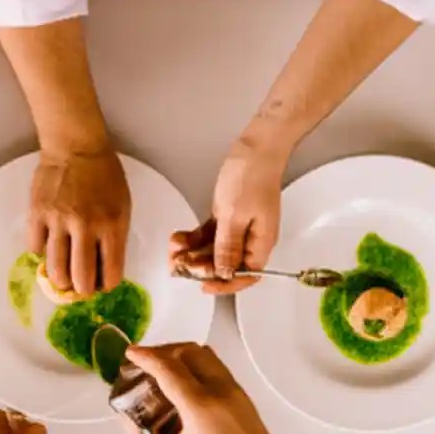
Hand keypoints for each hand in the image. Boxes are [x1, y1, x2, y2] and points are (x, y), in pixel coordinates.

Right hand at [29, 150, 131, 295]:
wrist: (75, 146)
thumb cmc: (104, 175)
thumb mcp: (122, 205)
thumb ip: (115, 236)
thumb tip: (104, 268)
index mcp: (112, 225)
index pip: (110, 274)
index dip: (106, 286)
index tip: (102, 284)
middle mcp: (85, 226)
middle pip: (81, 279)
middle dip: (82, 291)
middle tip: (81, 287)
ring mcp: (59, 220)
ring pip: (55, 270)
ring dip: (60, 280)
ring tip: (63, 277)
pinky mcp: (37, 213)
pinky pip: (35, 247)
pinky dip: (42, 251)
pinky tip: (49, 245)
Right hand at [123, 344, 301, 433]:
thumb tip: (129, 421)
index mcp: (201, 406)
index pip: (169, 368)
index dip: (146, 357)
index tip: (129, 353)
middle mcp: (220, 390)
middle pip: (189, 351)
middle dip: (162, 351)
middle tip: (144, 365)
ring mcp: (236, 391)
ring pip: (205, 355)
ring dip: (180, 356)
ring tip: (162, 373)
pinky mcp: (244, 398)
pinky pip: (215, 367)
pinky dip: (195, 366)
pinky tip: (184, 387)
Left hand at [171, 124, 285, 294]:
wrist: (255, 149)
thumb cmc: (250, 178)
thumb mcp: (234, 216)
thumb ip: (227, 247)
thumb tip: (225, 274)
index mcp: (260, 243)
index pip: (245, 276)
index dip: (224, 284)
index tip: (202, 284)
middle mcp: (251, 240)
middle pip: (225, 265)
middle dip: (200, 266)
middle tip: (179, 263)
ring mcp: (239, 228)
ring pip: (213, 250)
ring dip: (192, 251)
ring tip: (173, 247)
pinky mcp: (227, 217)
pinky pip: (209, 235)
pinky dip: (194, 238)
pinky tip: (178, 237)